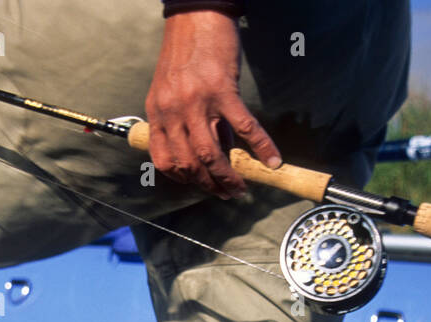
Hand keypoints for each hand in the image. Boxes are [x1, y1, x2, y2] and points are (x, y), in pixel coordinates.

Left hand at [145, 10, 281, 198]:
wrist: (196, 16)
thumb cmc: (185, 52)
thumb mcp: (170, 89)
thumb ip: (182, 120)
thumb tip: (212, 147)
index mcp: (158, 112)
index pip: (165, 159)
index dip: (183, 179)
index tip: (199, 185)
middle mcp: (173, 111)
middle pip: (190, 163)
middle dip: (209, 185)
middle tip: (226, 194)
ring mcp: (197, 102)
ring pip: (212, 154)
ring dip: (228, 177)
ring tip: (241, 188)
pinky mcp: (223, 91)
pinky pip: (245, 128)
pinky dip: (261, 147)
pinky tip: (272, 160)